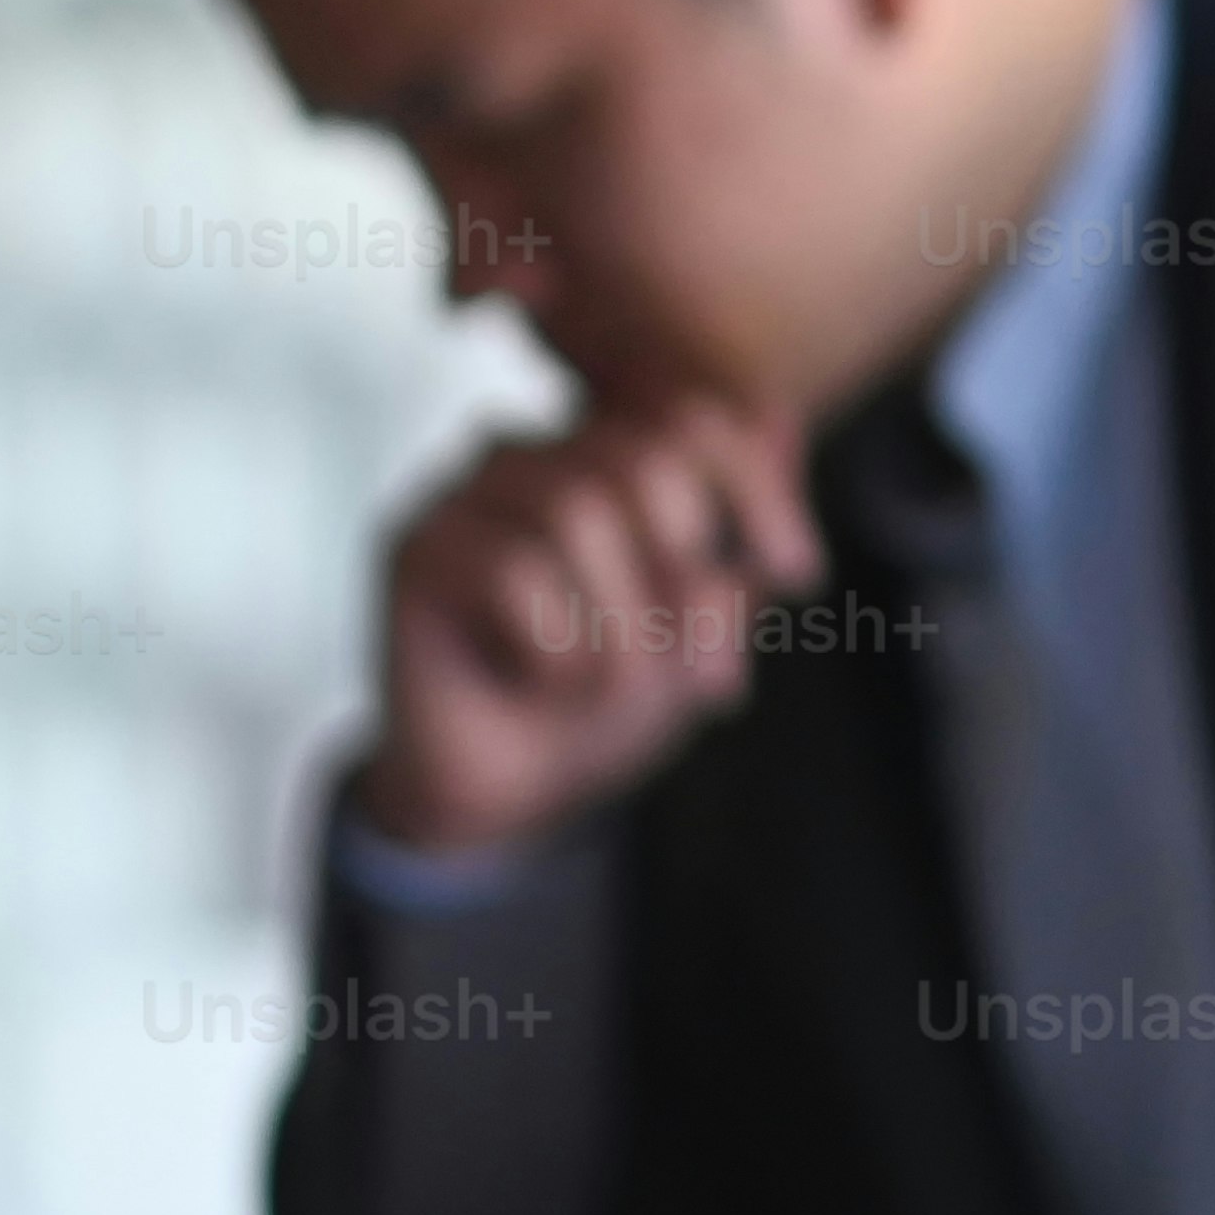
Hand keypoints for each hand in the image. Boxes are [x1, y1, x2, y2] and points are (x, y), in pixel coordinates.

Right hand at [351, 396, 825, 857]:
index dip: (756, 486)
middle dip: (684, 576)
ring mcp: (464, 493)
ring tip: (613, 686)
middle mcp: (530, 455)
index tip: (798, 574)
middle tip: (693, 668)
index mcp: (599, 454)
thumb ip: (740, 537)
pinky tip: (544, 684)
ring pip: (577, 512)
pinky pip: (512, 571)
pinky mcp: (415, 549)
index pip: (692, 418)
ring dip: (622, 626)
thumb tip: (783, 421)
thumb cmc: (602, 702)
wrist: (513, 796)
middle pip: (641, 460)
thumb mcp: (703, 624)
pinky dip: (556, 646)